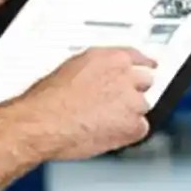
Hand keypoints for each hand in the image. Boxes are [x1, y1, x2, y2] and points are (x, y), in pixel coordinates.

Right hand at [16, 47, 156, 160]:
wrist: (42, 122)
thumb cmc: (48, 99)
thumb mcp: (72, 67)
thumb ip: (96, 68)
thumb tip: (100, 75)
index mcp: (111, 58)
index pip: (138, 57)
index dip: (142, 65)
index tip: (148, 66)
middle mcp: (126, 75)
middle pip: (145, 81)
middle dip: (133, 91)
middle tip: (113, 103)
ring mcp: (132, 101)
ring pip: (142, 107)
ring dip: (128, 113)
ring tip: (103, 121)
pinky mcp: (132, 125)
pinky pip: (140, 129)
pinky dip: (127, 133)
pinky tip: (108, 133)